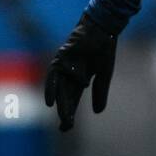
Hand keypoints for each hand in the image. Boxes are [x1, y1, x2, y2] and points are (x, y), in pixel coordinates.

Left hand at [44, 11, 117, 130]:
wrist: (104, 28)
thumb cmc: (104, 48)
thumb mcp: (104, 74)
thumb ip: (100, 92)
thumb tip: (97, 112)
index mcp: (80, 78)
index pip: (72, 99)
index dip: (69, 112)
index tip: (66, 128)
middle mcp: (69, 74)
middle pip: (65, 96)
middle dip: (65, 111)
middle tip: (65, 127)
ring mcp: (64, 66)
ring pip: (60, 88)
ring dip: (61, 103)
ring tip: (63, 118)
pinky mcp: (61, 58)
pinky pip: (54, 75)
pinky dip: (51, 88)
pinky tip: (50, 102)